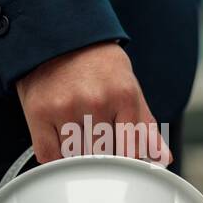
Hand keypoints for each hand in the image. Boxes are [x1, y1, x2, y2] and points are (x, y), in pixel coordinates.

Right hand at [15, 41, 169, 164]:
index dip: (126, 164)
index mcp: (124, 96)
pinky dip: (56, 158)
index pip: (130, 152)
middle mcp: (96, 102)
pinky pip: (49, 156)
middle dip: (102, 158)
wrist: (59, 36)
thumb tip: (162, 158)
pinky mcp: (39, 112)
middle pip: (103, 158)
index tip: (122, 166)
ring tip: (78, 135)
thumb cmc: (98, 65)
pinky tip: (61, 142)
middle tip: (97, 143)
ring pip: (76, 159)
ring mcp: (66, 108)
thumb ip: (145, 125)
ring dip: (78, 157)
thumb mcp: (128, 87)